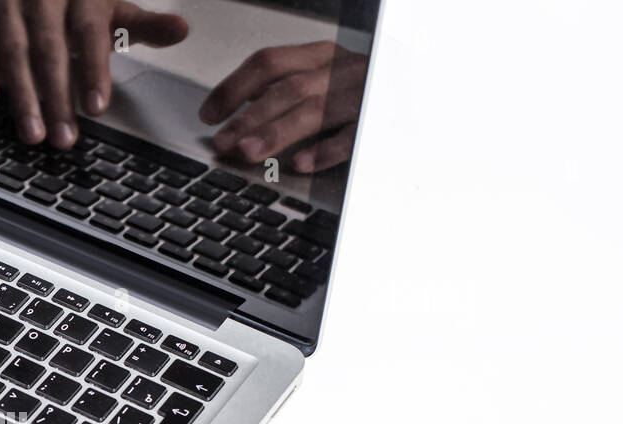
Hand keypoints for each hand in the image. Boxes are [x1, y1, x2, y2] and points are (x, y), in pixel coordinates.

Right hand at [0, 0, 188, 147]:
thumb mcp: (111, 9)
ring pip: (14, 51)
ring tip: (33, 134)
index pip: (90, 32)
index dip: (93, 70)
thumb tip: (182, 30)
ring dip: (23, 96)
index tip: (96, 107)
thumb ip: (144, 25)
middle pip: (50, 49)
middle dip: (56, 97)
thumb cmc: (75, 2)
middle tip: (64, 138)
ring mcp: (9, 4)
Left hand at [199, 41, 368, 173]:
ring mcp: (361, 96)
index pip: (269, 63)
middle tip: (223, 142)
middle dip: (248, 117)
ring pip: (313, 110)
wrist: (418, 96)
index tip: (209, 114)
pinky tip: (301, 164)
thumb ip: (284, 90)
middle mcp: (340, 71)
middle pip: (287, 88)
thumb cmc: (362, 93)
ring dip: (276, 132)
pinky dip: (324, 150)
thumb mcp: (323, 80)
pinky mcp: (377, 124)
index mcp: (321, 57)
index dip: (234, 88)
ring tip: (248, 152)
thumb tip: (236, 110)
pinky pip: (350, 137)